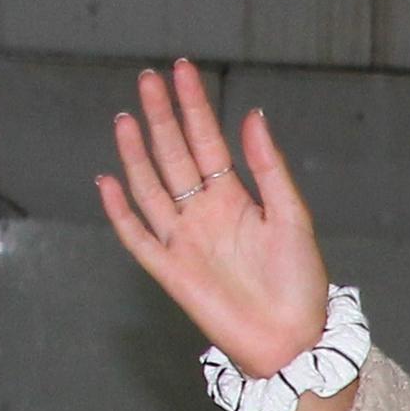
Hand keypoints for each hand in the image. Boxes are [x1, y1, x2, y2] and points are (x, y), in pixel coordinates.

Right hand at [95, 60, 349, 410]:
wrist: (294, 341)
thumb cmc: (301, 284)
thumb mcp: (292, 218)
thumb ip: (269, 168)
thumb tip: (254, 115)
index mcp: (234, 200)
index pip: (207, 142)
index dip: (193, 106)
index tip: (181, 69)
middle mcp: (204, 215)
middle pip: (174, 156)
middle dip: (161, 117)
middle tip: (148, 78)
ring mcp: (183, 241)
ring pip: (150, 188)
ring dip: (136, 154)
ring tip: (126, 117)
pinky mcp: (170, 271)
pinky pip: (137, 236)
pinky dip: (121, 211)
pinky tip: (108, 180)